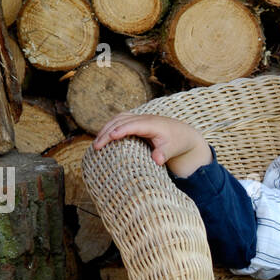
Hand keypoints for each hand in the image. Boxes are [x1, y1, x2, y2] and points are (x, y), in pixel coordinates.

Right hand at [91, 113, 210, 175]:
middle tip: (96, 147)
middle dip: (107, 132)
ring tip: (96, 144)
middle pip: (120, 121)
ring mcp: (138, 118)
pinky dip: (109, 127)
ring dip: (105, 129)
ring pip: (117, 119)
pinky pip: (119, 121)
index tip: (110, 137)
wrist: (183, 134)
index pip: (133, 125)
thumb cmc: (177, 143)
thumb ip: (164, 154)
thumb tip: (157, 160)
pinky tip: (102, 138)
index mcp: (151, 124)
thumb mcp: (173, 149)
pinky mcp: (136, 121)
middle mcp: (143, 118)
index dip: (121, 130)